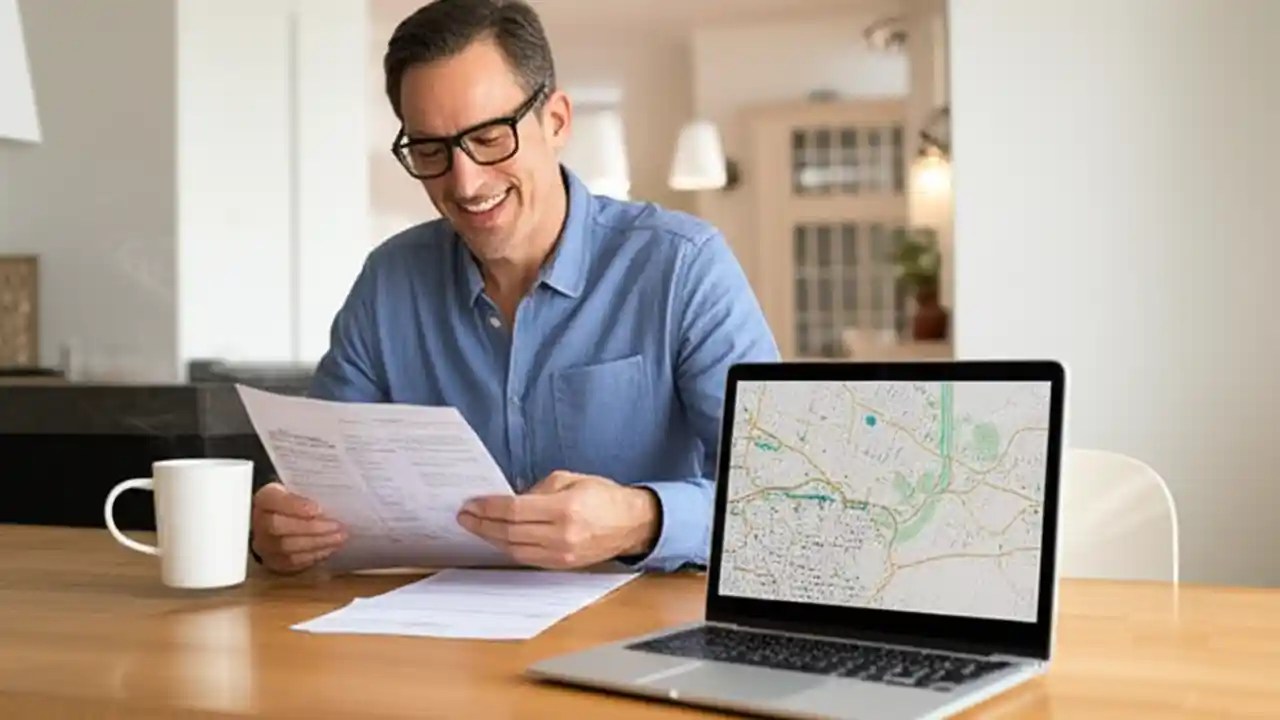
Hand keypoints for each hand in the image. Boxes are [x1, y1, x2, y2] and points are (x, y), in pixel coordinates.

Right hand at [250, 482, 346, 573]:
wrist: (282, 520)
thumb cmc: (296, 502)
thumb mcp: (300, 489)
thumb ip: (310, 492)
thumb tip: (334, 498)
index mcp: (265, 499)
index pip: (273, 500)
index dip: (295, 506)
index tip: (319, 509)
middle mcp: (259, 522)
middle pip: (278, 527)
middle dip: (311, 528)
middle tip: (337, 526)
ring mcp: (265, 545)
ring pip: (287, 548)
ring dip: (317, 544)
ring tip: (339, 538)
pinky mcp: (274, 561)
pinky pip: (292, 562)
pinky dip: (314, 556)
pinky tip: (330, 549)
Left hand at [457, 471, 659, 569]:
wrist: (631, 524)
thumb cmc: (603, 496)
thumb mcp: (570, 479)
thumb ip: (538, 489)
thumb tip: (509, 501)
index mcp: (565, 510)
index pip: (515, 511)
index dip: (489, 508)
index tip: (472, 504)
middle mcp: (562, 536)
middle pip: (509, 533)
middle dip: (482, 524)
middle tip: (465, 516)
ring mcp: (562, 555)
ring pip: (514, 550)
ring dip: (490, 538)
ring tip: (476, 527)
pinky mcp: (562, 566)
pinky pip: (526, 558)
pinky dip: (508, 548)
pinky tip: (497, 538)